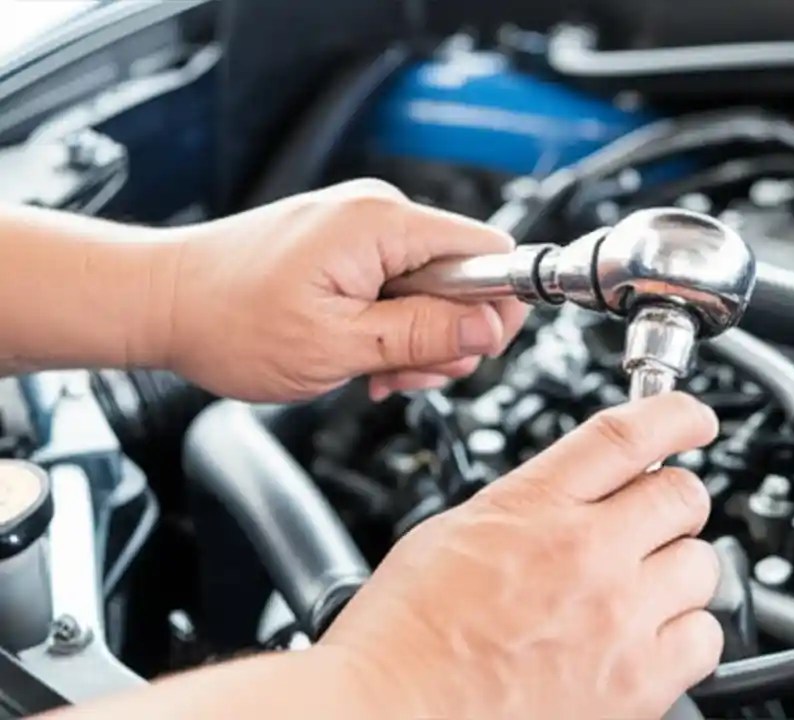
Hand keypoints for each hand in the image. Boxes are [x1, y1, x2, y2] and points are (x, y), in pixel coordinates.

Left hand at [165, 179, 527, 401]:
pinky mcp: (346, 247)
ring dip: (413, 341)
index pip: (488, 251)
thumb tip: (490, 326)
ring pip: (431, 291)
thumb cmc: (229, 320)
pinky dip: (388, 329)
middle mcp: (378, 213)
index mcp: (383, 223)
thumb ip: (423, 334)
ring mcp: (361, 229)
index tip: (473, 350)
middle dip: (445, 337)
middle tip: (401, 371)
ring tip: (369, 368)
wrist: (162, 303)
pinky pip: (397, 288)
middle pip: (463, 278)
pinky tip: (359, 355)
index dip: (496, 306)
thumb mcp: (339, 345)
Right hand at [321, 392, 723, 718]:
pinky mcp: (639, 682)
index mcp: (536, 504)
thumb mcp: (459, 528)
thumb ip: (536, 501)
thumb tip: (584, 489)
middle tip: (648, 525)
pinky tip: (645, 639)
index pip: (632, 434)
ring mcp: (619, 618)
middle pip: (683, 494)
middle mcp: (587, 553)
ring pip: (702, 565)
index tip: (692, 419)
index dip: (676, 414)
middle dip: (671, 504)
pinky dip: (685, 634)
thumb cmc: (408, 630)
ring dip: (676, 571)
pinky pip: (705, 636)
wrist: (390, 710)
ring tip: (635, 594)